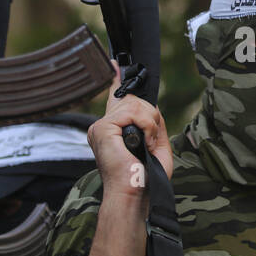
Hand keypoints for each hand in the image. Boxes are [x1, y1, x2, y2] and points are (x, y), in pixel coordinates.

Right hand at [88, 69, 172, 197]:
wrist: (135, 192)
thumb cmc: (146, 176)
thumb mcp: (155, 144)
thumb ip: (152, 122)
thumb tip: (150, 105)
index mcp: (113, 130)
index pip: (114, 98)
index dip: (116, 79)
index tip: (116, 63)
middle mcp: (103, 126)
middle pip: (134, 100)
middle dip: (151, 117)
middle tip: (151, 142)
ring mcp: (100, 127)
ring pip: (135, 105)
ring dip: (150, 124)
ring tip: (147, 144)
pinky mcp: (103, 128)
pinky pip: (133, 112)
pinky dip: (146, 126)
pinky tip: (144, 142)